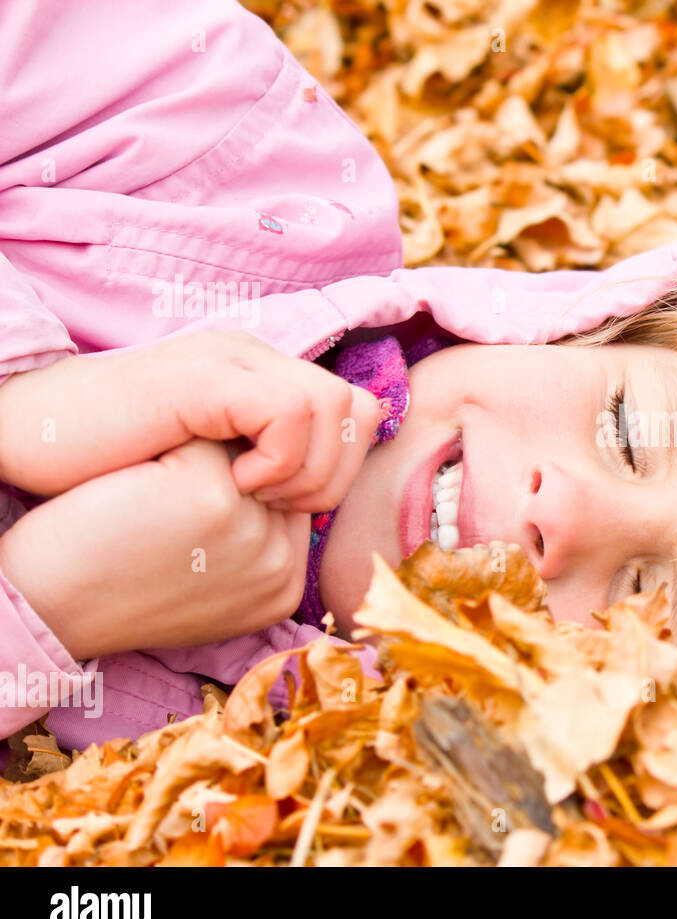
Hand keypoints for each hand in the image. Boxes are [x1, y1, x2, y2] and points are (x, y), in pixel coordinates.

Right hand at [0, 329, 379, 513]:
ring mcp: (229, 361)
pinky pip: (287, 410)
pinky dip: (281, 459)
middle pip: (355, 407)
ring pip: (333, 405)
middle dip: (335, 472)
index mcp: (257, 379)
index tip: (295, 513)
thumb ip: (263, 477)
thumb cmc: (108, 482)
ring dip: (310, 468)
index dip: (340, 470)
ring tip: (257, 498)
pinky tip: (238, 487)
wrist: (23, 455)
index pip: (353, 413)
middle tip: (282, 510)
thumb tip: (318, 505)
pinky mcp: (204, 378)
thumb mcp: (205, 478)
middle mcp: (251, 358)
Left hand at [0, 437, 310, 658]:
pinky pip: (212, 433)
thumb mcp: (207, 578)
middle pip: (276, 478)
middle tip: (159, 510)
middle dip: (225, 474)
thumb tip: (275, 481)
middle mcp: (279, 566)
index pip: (290, 511)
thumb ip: (251, 541)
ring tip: (148, 496)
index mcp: (284, 589)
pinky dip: (170, 443)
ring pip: (251, 450)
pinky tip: (135, 480)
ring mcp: (252, 532)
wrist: (43, 603)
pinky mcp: (215, 496)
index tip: (182, 519)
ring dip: (201, 456)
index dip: (240, 497)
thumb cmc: (114, 586)